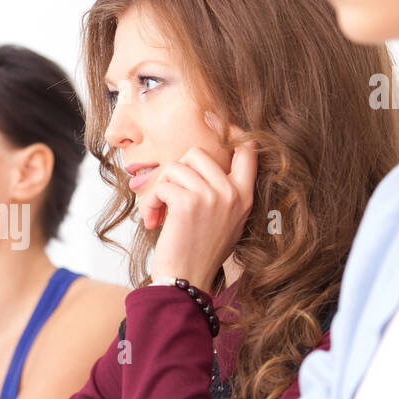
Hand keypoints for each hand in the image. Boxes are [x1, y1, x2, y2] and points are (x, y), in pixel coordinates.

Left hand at [142, 133, 256, 291]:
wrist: (186, 281)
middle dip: (177, 173)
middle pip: (198, 153)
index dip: (231, 130)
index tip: (211, 118)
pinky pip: (162, 185)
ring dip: (161, 191)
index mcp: (245, 195)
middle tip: (170, 198)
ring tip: (159, 214)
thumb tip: (201, 162)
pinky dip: (151, 202)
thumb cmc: (200, 253)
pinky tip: (153, 222)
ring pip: (176, 168)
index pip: (247, 150)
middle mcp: (233, 193)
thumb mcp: (226, 220)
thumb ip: (223, 192)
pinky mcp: (188, 202)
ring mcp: (212, 196)